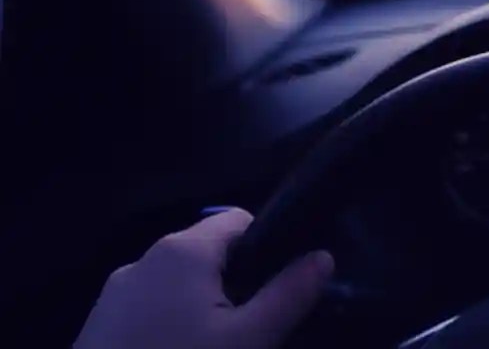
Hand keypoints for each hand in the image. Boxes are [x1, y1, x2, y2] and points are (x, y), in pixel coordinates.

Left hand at [73, 208, 333, 348]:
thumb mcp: (248, 341)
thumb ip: (289, 295)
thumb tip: (322, 257)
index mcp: (183, 251)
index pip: (239, 220)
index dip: (269, 246)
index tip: (281, 289)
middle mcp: (145, 259)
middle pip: (209, 254)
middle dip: (237, 285)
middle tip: (253, 330)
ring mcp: (115, 293)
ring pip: (180, 285)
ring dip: (204, 308)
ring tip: (218, 348)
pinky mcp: (99, 325)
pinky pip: (151, 308)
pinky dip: (172, 325)